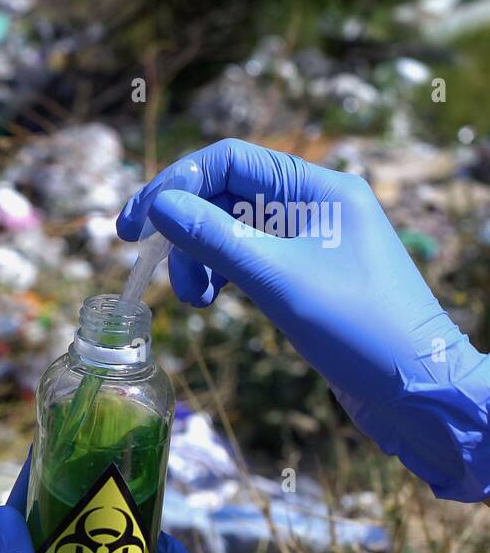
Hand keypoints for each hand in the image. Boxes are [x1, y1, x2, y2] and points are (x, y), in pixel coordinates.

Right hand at [118, 139, 489, 501]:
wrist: (418, 391)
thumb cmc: (359, 330)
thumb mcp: (277, 281)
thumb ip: (215, 238)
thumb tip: (160, 206)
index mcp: (318, 188)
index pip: (230, 160)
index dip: (174, 185)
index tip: (133, 228)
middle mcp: (314, 204)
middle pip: (224, 193)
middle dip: (184, 227)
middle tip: (149, 264)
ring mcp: (310, 239)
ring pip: (230, 228)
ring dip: (198, 257)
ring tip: (195, 300)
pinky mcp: (304, 273)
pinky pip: (246, 256)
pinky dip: (219, 274)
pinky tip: (212, 301)